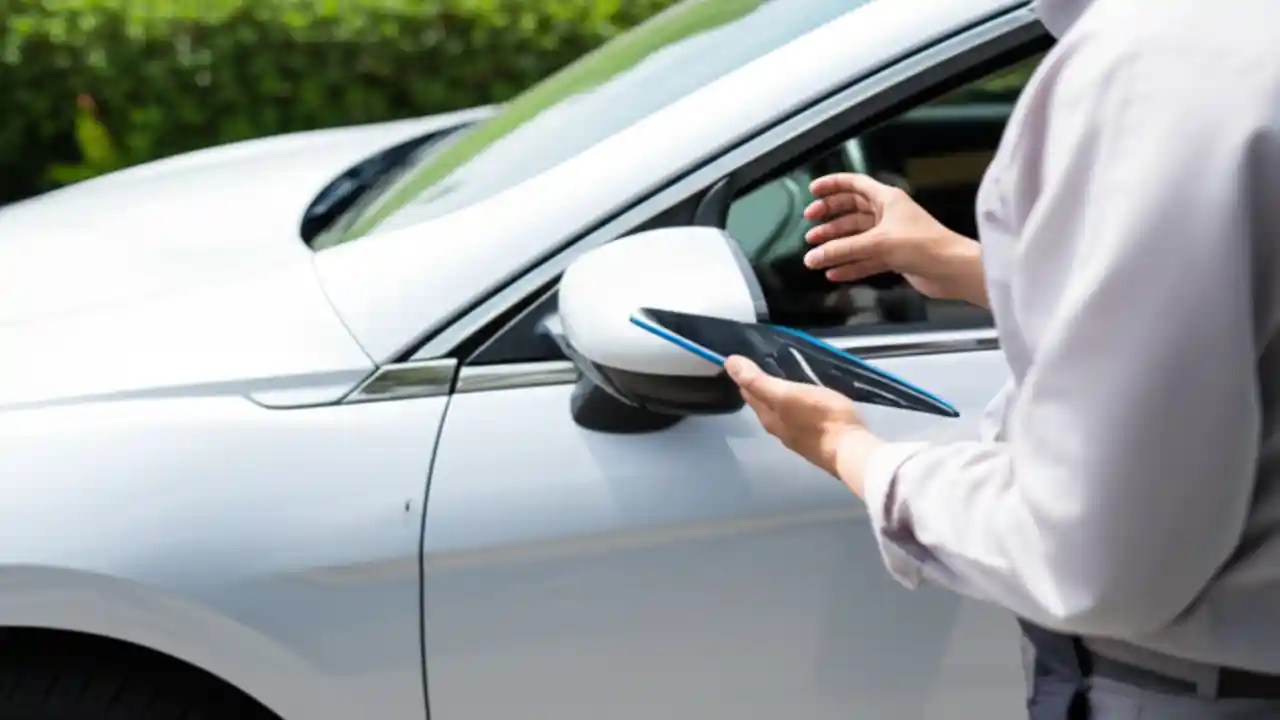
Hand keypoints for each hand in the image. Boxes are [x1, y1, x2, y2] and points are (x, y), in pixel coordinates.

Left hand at [724, 355, 883, 497]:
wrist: (851, 450)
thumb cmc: (821, 418)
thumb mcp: (787, 394)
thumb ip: (758, 381)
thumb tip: (729, 363)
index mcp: (767, 415)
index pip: (748, 391)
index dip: (745, 373)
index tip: (748, 356)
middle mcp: (777, 427)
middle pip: (762, 401)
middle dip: (761, 382)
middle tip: (768, 360)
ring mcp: (795, 435)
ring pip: (780, 409)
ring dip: (780, 393)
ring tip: (788, 375)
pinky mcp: (814, 439)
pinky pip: (798, 416)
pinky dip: (796, 404)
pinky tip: (806, 398)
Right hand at [802, 173, 987, 306]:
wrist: (951, 269)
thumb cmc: (924, 244)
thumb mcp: (877, 243)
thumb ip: (842, 250)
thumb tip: (813, 257)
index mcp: (887, 199)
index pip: (853, 185)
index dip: (832, 185)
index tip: (812, 191)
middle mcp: (888, 214)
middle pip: (851, 211)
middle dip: (829, 218)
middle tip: (810, 226)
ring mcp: (890, 236)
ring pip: (856, 237)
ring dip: (836, 244)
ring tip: (816, 253)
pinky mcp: (894, 256)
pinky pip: (864, 259)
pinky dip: (849, 265)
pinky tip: (835, 272)